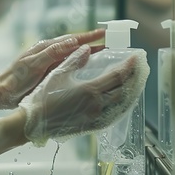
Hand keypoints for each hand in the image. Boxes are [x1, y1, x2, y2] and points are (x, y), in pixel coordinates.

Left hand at [0, 29, 105, 111]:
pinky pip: (69, 64)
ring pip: (74, 54)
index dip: (89, 36)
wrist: (2, 93)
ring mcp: (49, 62)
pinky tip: (88, 66)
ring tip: (105, 52)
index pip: (72, 39)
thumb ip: (52, 53)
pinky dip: (81, 62)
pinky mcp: (49, 72)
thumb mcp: (34, 64)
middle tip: (110, 42)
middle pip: (75, 45)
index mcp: (46, 47)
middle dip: (93, 43)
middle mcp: (49, 52)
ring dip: (89, 52)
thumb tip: (73, 41)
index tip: (104, 33)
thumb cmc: (16, 79)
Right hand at [19, 45, 147, 146]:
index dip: (129, 66)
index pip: (118, 76)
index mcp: (90, 90)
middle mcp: (97, 105)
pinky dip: (121, 105)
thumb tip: (85, 48)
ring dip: (131, 92)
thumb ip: (74, 60)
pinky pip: (113, 115)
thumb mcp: (58, 74)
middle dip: (134, 77)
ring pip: (121, 104)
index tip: (136, 57)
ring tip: (135, 82)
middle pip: (125, 90)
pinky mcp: (92, 126)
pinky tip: (122, 100)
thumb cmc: (44, 98)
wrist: (34, 122)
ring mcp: (96, 117)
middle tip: (140, 68)